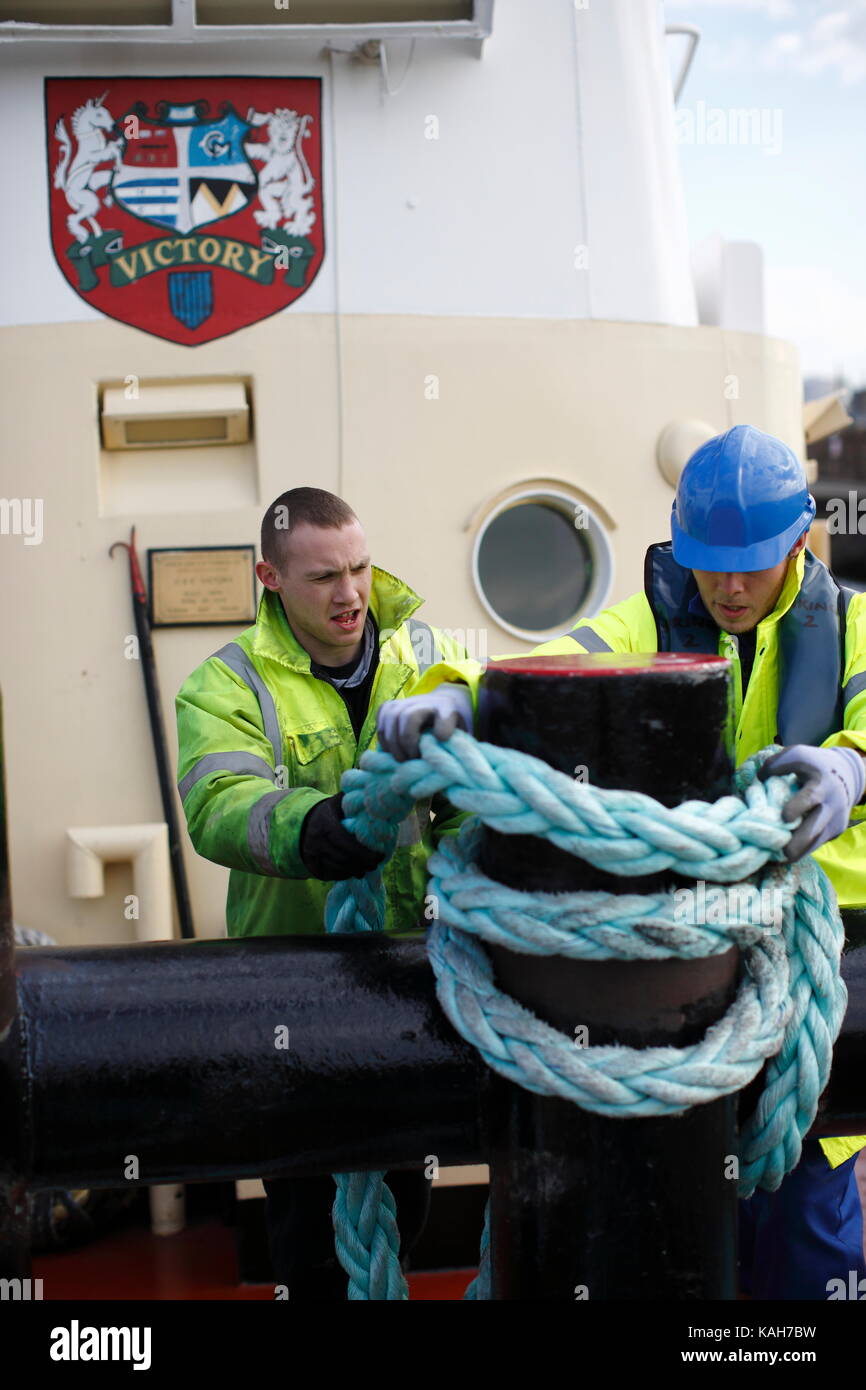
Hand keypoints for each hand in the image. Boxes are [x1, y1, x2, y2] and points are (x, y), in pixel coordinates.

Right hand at [298, 793, 385, 879]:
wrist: (303, 822)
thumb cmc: (329, 811)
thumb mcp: (338, 802)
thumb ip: (353, 801)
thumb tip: (373, 797)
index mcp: (325, 824)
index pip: (346, 842)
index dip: (364, 852)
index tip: (380, 855)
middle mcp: (316, 840)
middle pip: (343, 858)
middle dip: (362, 864)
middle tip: (375, 865)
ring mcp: (311, 853)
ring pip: (336, 868)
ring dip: (354, 871)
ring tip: (366, 870)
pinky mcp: (310, 864)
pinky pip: (328, 874)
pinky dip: (343, 875)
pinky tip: (353, 872)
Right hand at [376, 684, 472, 761]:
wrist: (441, 706)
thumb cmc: (451, 731)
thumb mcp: (458, 741)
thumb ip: (452, 754)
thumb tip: (444, 781)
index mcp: (448, 710)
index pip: (445, 715)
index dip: (443, 726)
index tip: (442, 739)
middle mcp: (426, 702)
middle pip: (408, 717)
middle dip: (408, 742)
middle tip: (413, 759)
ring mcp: (406, 702)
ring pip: (391, 718)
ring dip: (393, 743)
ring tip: (402, 759)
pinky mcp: (391, 705)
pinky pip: (381, 720)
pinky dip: (384, 738)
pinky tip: (392, 750)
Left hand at [759, 744, 865, 860]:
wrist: (846, 775)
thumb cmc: (814, 765)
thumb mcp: (798, 755)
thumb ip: (776, 764)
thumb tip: (759, 780)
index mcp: (820, 784)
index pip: (810, 796)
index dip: (797, 807)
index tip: (785, 817)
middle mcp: (830, 804)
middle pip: (816, 827)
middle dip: (799, 841)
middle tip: (783, 851)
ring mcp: (834, 820)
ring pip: (816, 841)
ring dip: (797, 851)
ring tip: (777, 859)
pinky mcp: (835, 831)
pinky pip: (816, 845)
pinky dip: (801, 851)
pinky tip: (782, 857)